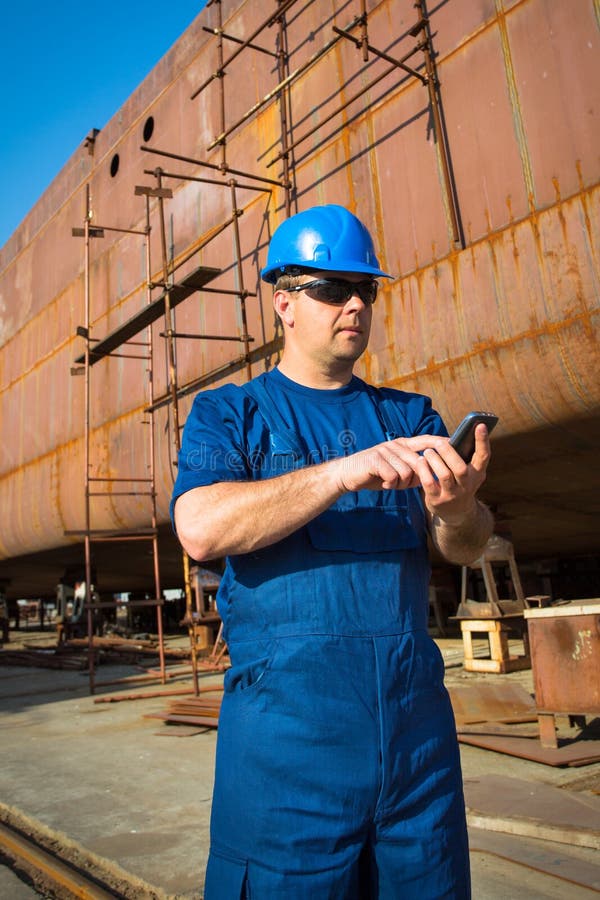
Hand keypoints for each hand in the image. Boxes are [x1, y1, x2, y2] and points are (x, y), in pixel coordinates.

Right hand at [330, 433, 456, 492]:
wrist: (348, 474)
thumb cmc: (375, 474)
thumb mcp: (397, 472)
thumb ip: (413, 471)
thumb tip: (431, 474)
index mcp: (402, 444)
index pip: (425, 440)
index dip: (439, 442)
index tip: (453, 444)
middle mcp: (395, 444)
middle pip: (417, 462)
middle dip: (412, 478)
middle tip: (399, 483)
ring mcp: (385, 450)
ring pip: (406, 472)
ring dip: (399, 483)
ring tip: (389, 482)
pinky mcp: (375, 459)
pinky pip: (393, 476)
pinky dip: (390, 484)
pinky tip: (383, 483)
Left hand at [420, 423, 490, 521]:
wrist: (456, 512)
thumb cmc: (461, 483)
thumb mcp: (469, 472)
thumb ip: (466, 457)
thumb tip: (462, 432)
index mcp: (477, 473)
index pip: (483, 456)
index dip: (482, 441)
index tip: (480, 425)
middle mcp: (467, 485)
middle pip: (460, 468)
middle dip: (449, 453)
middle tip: (439, 443)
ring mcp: (452, 494)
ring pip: (444, 475)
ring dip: (434, 461)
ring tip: (428, 452)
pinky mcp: (437, 500)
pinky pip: (428, 484)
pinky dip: (423, 471)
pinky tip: (420, 462)